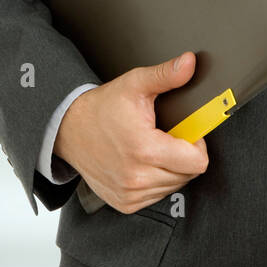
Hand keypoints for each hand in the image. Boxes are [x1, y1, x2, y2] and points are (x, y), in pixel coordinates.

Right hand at [53, 51, 207, 213]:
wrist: (69, 129)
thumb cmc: (102, 108)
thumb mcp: (135, 84)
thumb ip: (166, 75)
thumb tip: (190, 64)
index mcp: (145, 149)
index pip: (197, 162)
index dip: (197, 144)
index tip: (185, 132)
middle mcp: (137, 177)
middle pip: (189, 174)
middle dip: (184, 154)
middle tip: (165, 136)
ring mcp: (130, 193)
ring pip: (174, 186)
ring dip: (171, 169)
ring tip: (152, 148)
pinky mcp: (125, 203)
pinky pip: (157, 195)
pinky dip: (157, 180)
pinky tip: (143, 163)